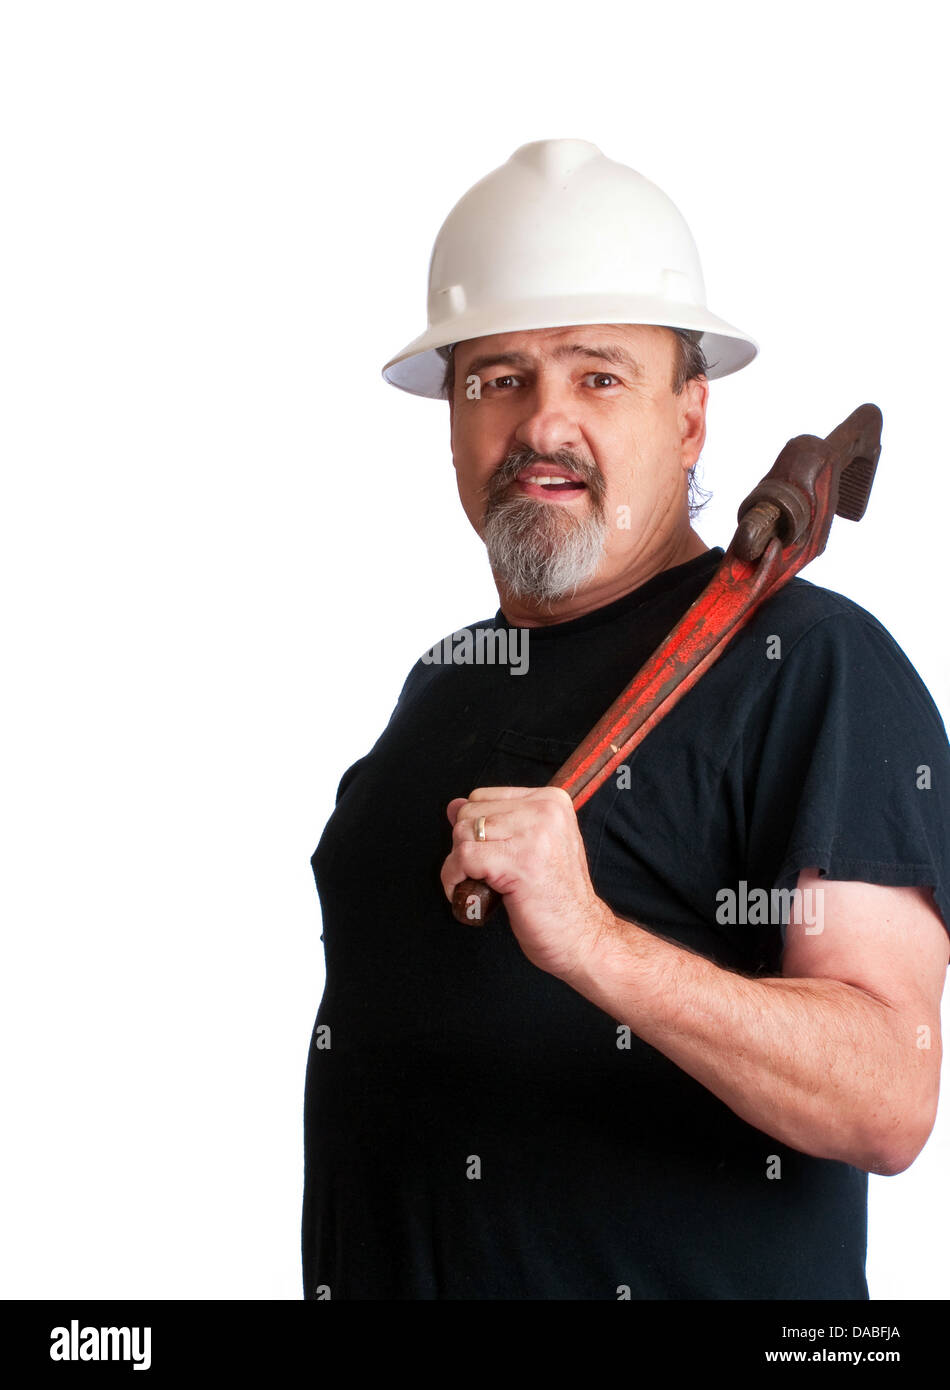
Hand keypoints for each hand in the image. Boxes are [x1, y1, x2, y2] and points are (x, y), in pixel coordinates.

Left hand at [441, 785, 615, 979]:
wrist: (580, 934)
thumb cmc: (555, 896)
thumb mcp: (529, 847)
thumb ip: (495, 822)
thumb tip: (453, 806)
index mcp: (551, 800)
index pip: (483, 797)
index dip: (475, 829)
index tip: (486, 854)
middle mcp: (545, 811)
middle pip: (470, 814)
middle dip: (465, 846)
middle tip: (482, 873)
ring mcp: (533, 835)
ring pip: (463, 834)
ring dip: (458, 864)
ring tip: (477, 884)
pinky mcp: (518, 862)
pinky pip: (463, 858)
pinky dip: (454, 879)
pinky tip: (467, 893)